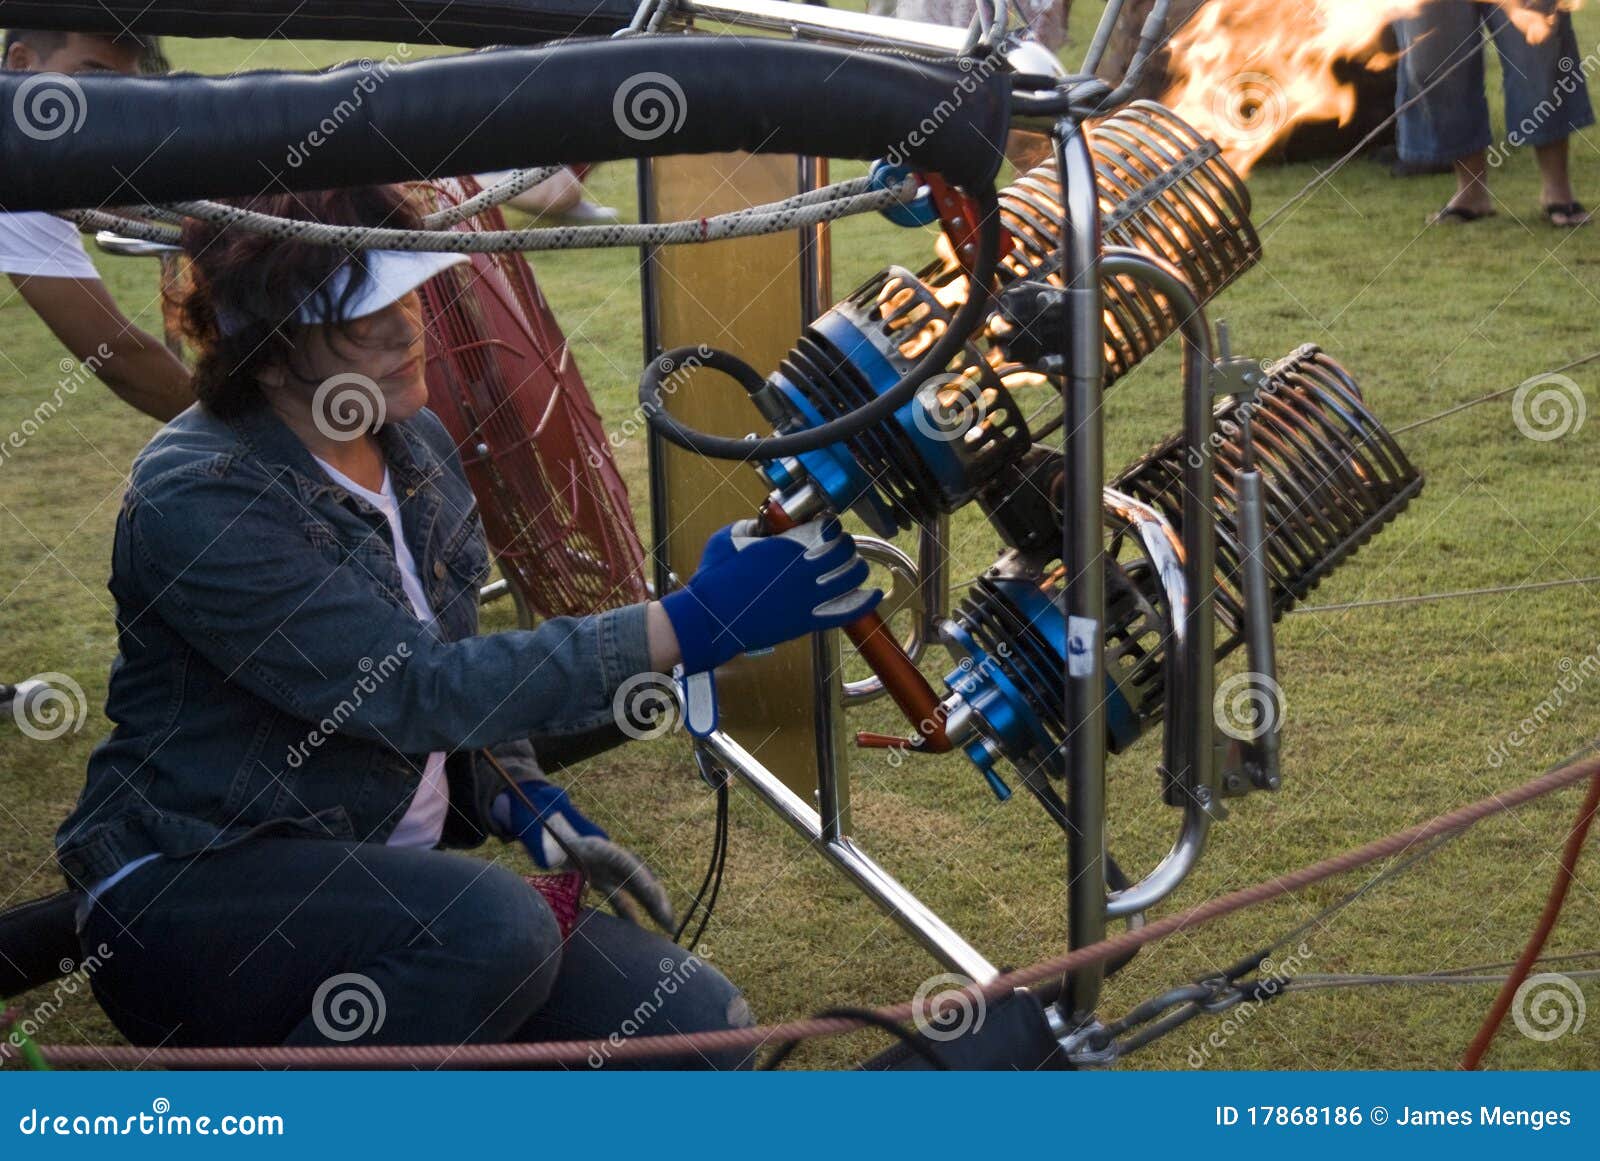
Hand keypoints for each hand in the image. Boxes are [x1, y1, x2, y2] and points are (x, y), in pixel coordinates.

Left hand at [497, 780, 674, 931]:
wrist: (544, 827)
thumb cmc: (542, 835)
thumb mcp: (543, 843)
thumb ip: (547, 851)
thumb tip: (550, 859)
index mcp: (595, 846)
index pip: (623, 860)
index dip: (639, 876)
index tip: (652, 892)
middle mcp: (607, 856)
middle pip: (637, 876)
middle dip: (655, 897)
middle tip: (668, 921)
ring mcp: (606, 868)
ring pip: (634, 888)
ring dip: (651, 906)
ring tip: (667, 927)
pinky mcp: (600, 878)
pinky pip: (620, 897)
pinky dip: (630, 913)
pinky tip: (639, 931)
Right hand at [659, 517, 881, 674]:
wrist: (710, 619)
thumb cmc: (714, 579)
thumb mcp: (727, 538)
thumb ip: (751, 528)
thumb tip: (764, 526)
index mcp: (787, 546)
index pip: (827, 528)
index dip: (832, 525)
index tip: (829, 526)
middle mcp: (804, 569)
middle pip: (844, 551)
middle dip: (846, 545)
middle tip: (842, 547)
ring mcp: (808, 597)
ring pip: (851, 577)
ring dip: (857, 568)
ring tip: (855, 567)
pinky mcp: (807, 621)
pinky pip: (846, 611)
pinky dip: (865, 602)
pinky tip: (875, 594)